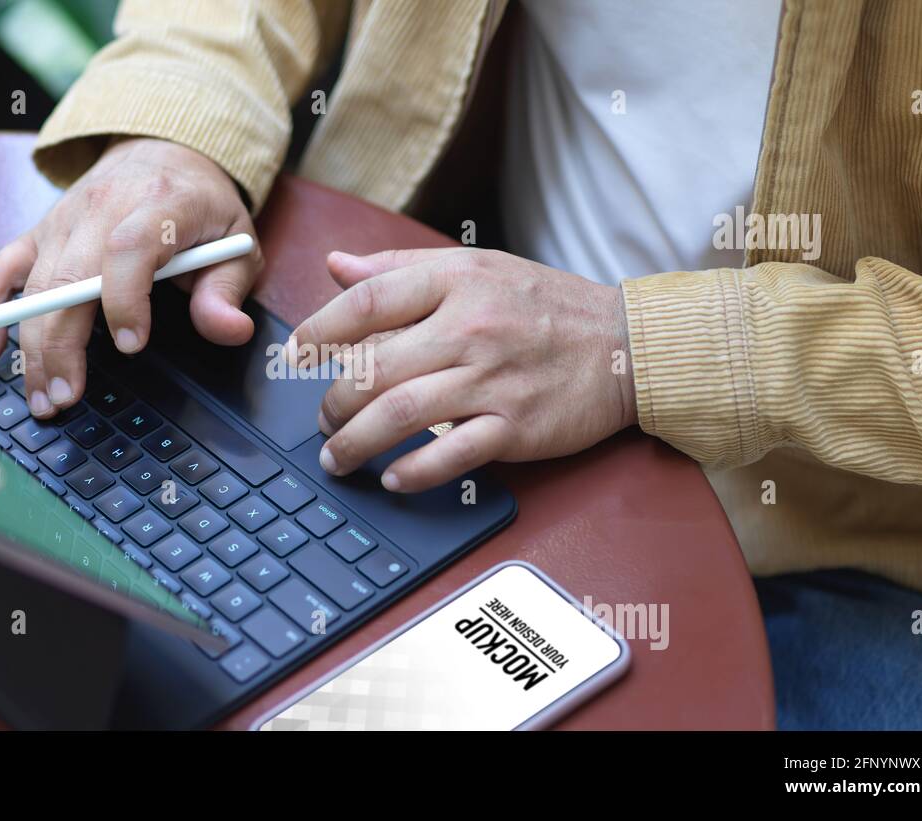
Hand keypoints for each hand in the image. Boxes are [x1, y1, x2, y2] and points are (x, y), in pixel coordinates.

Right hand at [0, 137, 262, 418]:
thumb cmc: (201, 207)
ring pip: (35, 285)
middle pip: (69, 277)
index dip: (125, 299)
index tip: (131, 346)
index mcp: (159, 205)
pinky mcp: (39, 230)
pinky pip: (2, 266)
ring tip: (42, 397)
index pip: (130, 248)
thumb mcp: (236, 243)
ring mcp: (64, 219)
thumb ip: (228, 291)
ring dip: (31, 345)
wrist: (163, 151)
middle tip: (66, 398)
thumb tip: (229, 330)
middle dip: (62, 345)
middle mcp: (102, 208)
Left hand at [289, 248, 636, 492]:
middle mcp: (470, 327)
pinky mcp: (516, 426)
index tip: (296, 354)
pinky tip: (392, 477)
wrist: (625, 344)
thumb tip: (335, 266)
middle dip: (332, 403)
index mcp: (455, 281)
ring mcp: (493, 379)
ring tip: (338, 458)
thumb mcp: (475, 267)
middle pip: (373, 368)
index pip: (367, 302)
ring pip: (401, 414)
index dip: (319, 330)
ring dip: (357, 443)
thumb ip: (399, 268)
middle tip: (323, 421)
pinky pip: (451, 455)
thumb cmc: (542, 305)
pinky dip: (413, 471)